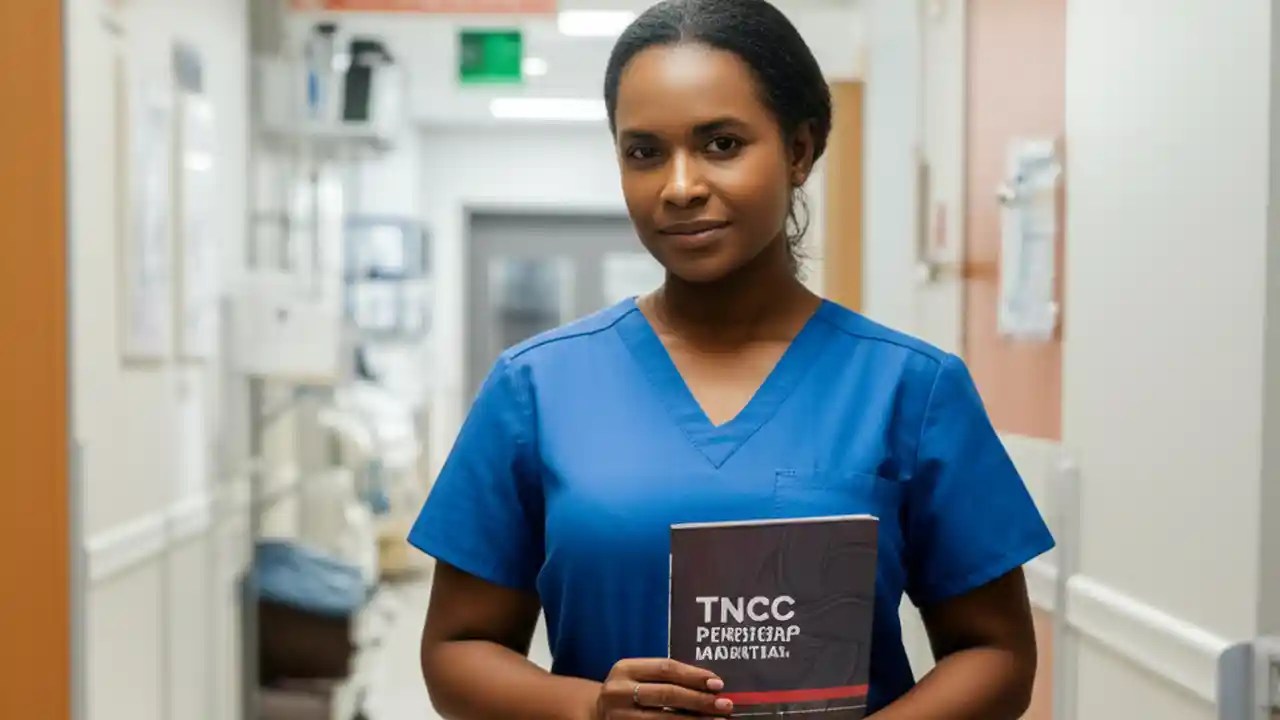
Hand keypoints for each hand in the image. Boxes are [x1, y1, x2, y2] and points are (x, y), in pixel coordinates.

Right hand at [593, 658, 732, 717]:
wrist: (597, 713)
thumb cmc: (628, 691)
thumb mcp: (637, 676)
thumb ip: (665, 677)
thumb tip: (711, 684)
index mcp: (625, 669)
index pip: (665, 668)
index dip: (693, 675)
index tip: (718, 683)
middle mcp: (619, 692)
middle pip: (666, 694)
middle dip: (699, 700)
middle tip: (725, 704)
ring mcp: (620, 717)